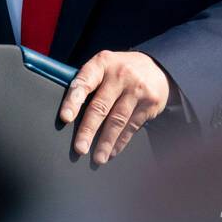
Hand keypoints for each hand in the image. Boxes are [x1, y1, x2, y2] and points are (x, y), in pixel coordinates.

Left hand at [59, 50, 170, 164]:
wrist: (156, 67)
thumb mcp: (103, 66)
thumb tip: (67, 115)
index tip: (65, 118)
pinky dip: (120, 141)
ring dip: (106, 142)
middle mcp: (120, 74)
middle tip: (80, 148)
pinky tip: (112, 151)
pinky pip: (132, 126)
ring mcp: (137, 88)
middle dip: (88, 130)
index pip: (84, 82)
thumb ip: (88, 83)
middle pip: (100, 106)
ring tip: (98, 158)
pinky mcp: (150, 102)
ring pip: (117, 120)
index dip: (73, 101)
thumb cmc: (119, 71)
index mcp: (102, 63)